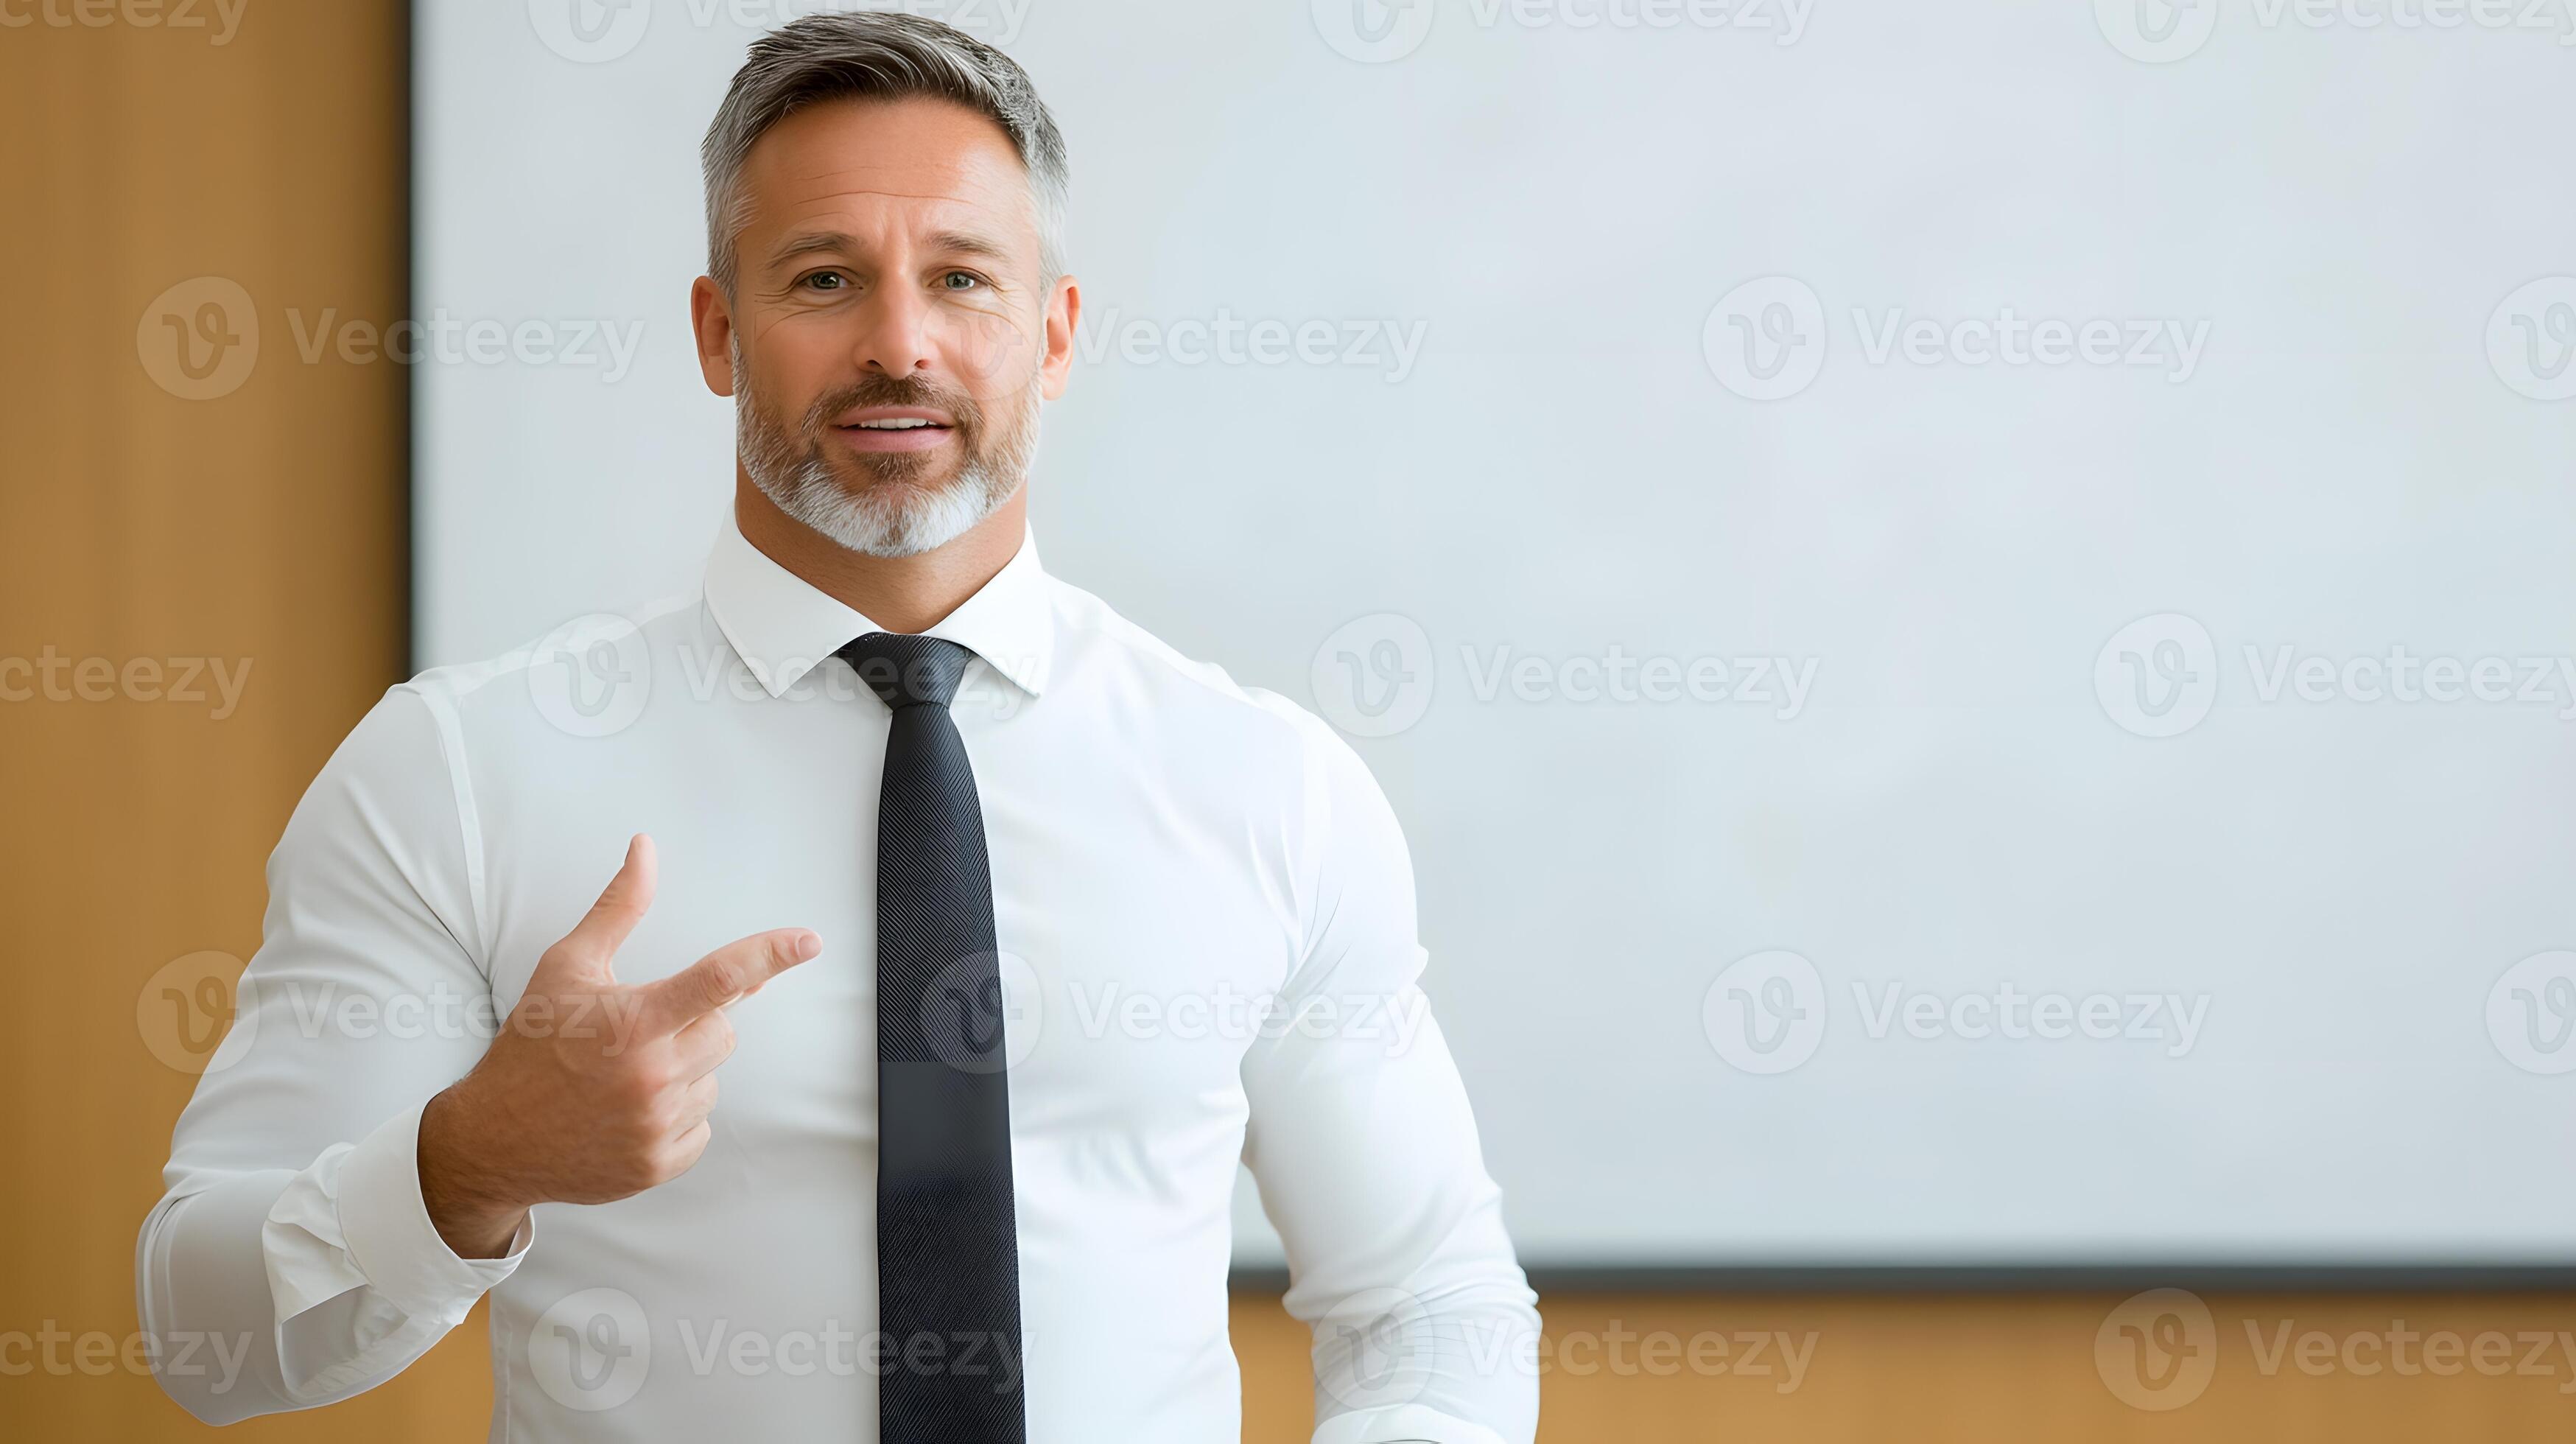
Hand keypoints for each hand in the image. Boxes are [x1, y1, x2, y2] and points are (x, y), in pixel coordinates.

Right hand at [417, 834, 819, 1257]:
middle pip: (724, 1033)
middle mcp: (651, 1074)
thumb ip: (618, 908)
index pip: (718, 977)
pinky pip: (701, 1126)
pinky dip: (675, 1117)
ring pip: (712, 1080)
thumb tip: (645, 848)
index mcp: (633, 1020)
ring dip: (683, 1072)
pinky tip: (628, 1112)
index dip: (769, 954)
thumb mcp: (567, 968)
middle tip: (642, 1034)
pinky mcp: (658, 1164)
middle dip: (696, 1026)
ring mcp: (656, 1124)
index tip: (810, 940)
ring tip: (623, 1078)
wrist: (493, 1140)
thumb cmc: (531, 1045)